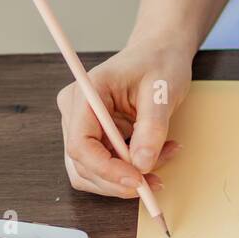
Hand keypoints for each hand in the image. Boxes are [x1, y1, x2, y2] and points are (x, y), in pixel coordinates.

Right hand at [55, 34, 191, 196]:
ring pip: (91, 173)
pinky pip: (103, 168)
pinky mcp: (93, 137)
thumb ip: (151, 129)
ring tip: (161, 162)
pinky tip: (154, 158)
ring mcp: (81, 126)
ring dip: (124, 180)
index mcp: (87, 93)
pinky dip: (128, 173)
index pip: (80, 143)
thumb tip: (142, 164)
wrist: (158, 54)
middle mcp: (75, 111)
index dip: (105, 169)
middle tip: (154, 183)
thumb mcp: (162, 93)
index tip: (136, 179)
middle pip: (83, 164)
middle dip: (119, 181)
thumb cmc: (158, 64)